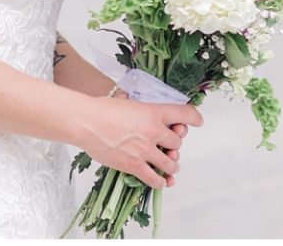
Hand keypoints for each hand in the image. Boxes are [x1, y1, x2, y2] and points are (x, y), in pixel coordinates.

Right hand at [79, 96, 202, 190]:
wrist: (86, 122)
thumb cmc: (101, 108)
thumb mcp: (125, 100)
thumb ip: (135, 104)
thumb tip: (131, 100)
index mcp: (153, 112)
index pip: (184, 114)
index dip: (194, 118)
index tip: (197, 121)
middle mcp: (153, 131)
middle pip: (177, 143)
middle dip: (174, 145)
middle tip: (170, 147)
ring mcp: (145, 150)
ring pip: (170, 163)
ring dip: (172, 165)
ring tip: (171, 166)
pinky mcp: (134, 166)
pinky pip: (155, 179)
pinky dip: (161, 181)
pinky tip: (162, 180)